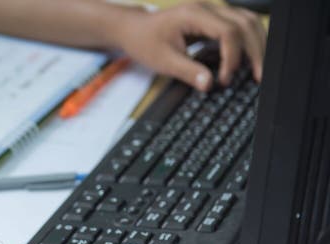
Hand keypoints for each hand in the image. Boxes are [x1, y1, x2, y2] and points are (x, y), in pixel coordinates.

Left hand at [114, 2, 266, 90]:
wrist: (134, 30)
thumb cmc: (145, 42)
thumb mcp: (163, 61)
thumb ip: (188, 72)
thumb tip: (209, 84)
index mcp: (194, 14)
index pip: (228, 31)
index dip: (232, 57)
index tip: (225, 78)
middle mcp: (208, 8)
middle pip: (245, 23)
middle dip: (255, 51)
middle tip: (259, 76)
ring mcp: (213, 11)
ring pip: (248, 21)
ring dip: (257, 44)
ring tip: (260, 69)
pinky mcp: (214, 19)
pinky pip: (240, 26)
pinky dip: (248, 41)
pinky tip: (250, 59)